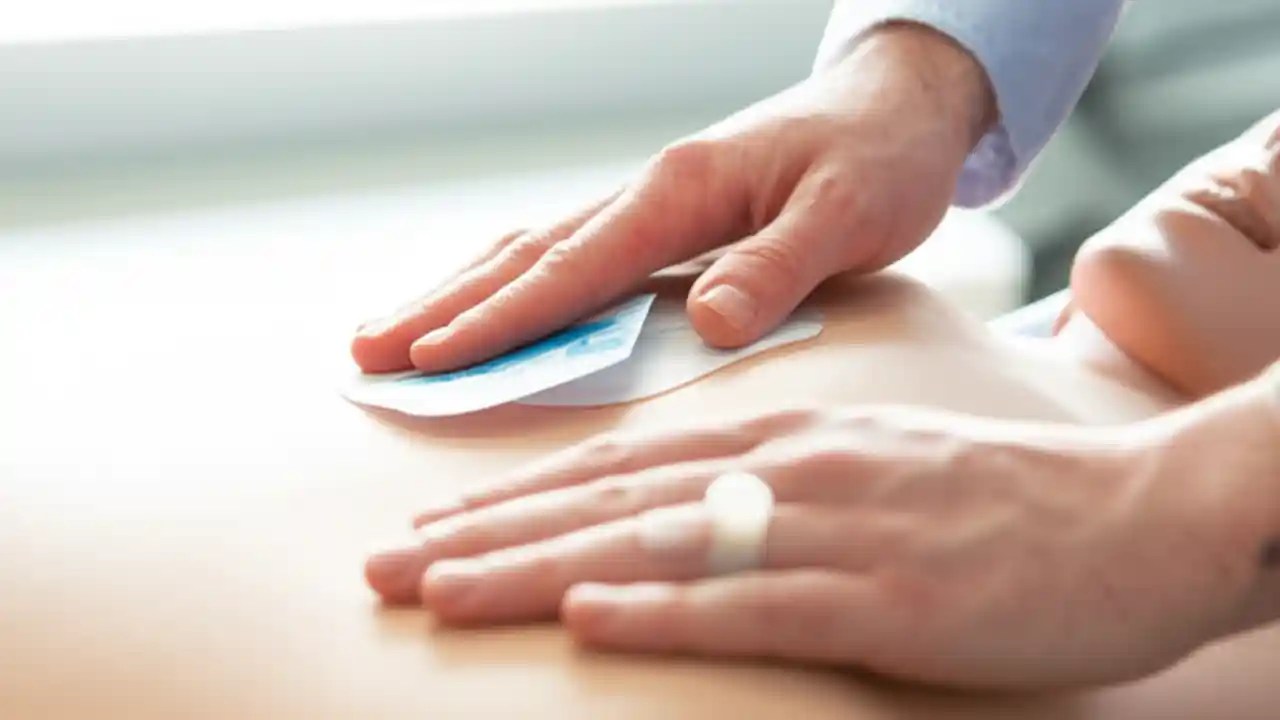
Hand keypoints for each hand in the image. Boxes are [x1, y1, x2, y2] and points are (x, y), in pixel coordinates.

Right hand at [351, 24, 994, 372]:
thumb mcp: (848, 214)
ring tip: (393, 335)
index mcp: (681, 191)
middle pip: (526, 254)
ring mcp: (650, 205)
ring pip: (534, 252)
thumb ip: (777, 268)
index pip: (575, 267)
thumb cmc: (878, 159)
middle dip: (444, 306)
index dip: (501, 318)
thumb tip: (707, 323)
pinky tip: (482, 308)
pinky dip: (511, 287)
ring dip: (460, 294)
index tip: (432, 358)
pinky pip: (568, 257)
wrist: (897, 105)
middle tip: (366, 354)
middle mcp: (649, 194)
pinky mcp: (664, 221)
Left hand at [365, 404, 1261, 688]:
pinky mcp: (881, 594)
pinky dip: (664, 608)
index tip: (434, 523)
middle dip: (486, 536)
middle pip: (608, 504)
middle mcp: (788, 468)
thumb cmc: (993, 499)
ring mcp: (831, 528)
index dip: (518, 496)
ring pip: (653, 546)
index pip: (620, 465)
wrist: (1131, 515)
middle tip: (385, 564)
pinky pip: (752, 601)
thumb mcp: (867, 465)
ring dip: (535, 569)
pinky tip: (589, 617)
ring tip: (439, 590)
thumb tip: (685, 511)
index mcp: (782, 435)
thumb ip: (775, 479)